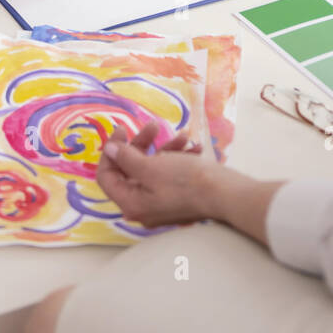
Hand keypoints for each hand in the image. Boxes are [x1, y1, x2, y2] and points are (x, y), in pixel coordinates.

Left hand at [95, 120, 220, 227]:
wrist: (225, 194)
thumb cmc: (186, 181)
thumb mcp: (151, 166)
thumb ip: (126, 158)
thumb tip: (109, 150)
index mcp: (131, 203)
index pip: (107, 177)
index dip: (111, 152)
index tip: (121, 130)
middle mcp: (142, 207)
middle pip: (130, 170)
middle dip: (143, 144)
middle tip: (153, 125)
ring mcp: (160, 203)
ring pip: (152, 168)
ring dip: (165, 148)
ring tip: (183, 136)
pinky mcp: (176, 197)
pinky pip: (168, 175)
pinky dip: (177, 159)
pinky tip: (193, 148)